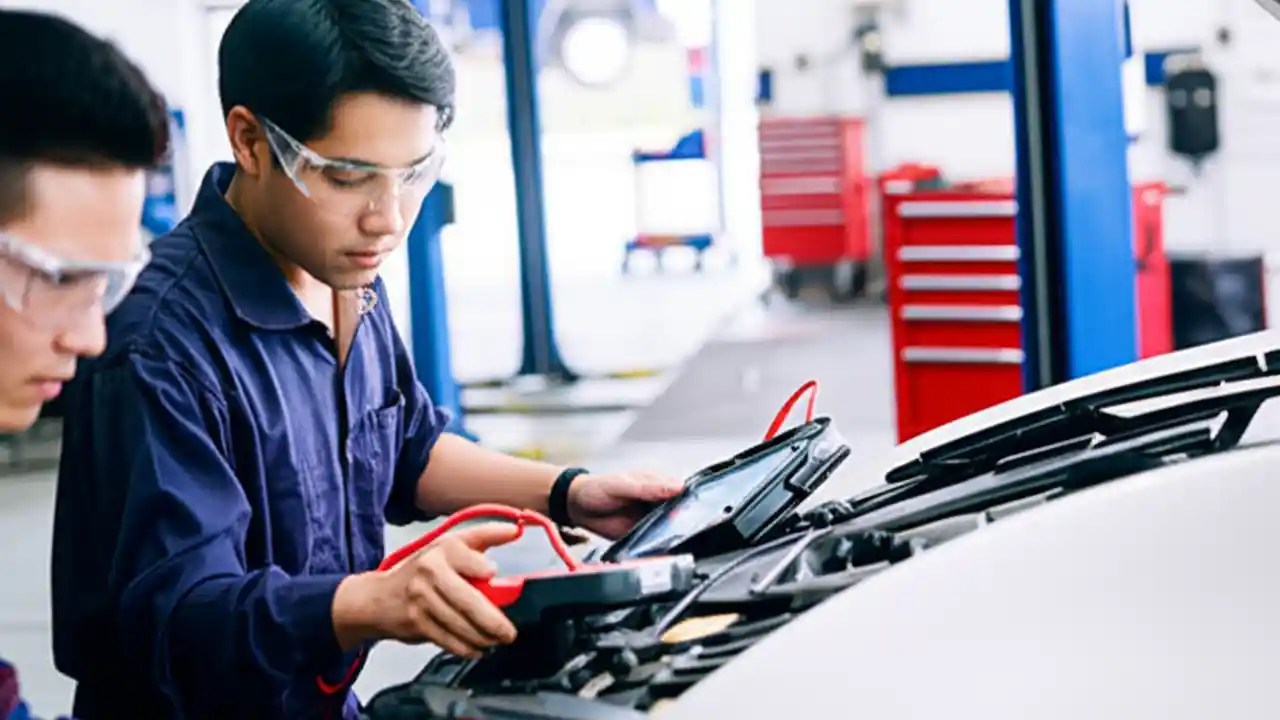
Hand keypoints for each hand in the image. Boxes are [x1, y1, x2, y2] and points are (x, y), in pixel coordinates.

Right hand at [333, 523, 519, 657]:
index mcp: (443, 549)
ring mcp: (422, 599)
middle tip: (509, 632)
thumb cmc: (423, 569)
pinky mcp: (417, 623)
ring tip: (496, 639)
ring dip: (484, 638)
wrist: (378, 597)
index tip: (493, 574)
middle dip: (494, 622)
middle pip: (470, 602)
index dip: (485, 569)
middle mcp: (431, 572)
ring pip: (461, 625)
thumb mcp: (451, 544)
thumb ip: (485, 536)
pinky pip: (449, 640)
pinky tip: (477, 648)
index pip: (474, 560)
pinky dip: (467, 648)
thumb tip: (516, 530)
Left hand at [567, 471, 683, 539]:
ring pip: (669, 528)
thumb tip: (677, 487)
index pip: (680, 491)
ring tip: (681, 540)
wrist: (575, 506)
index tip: (698, 509)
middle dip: (686, 520)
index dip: (691, 500)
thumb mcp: (622, 484)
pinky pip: (655, 542)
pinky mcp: (641, 535)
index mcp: (655, 483)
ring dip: (674, 535)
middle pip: (678, 512)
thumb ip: (647, 487)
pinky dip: (660, 546)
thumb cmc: (597, 488)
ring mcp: (649, 519)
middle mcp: (656, 502)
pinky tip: (665, 549)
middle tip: (691, 528)